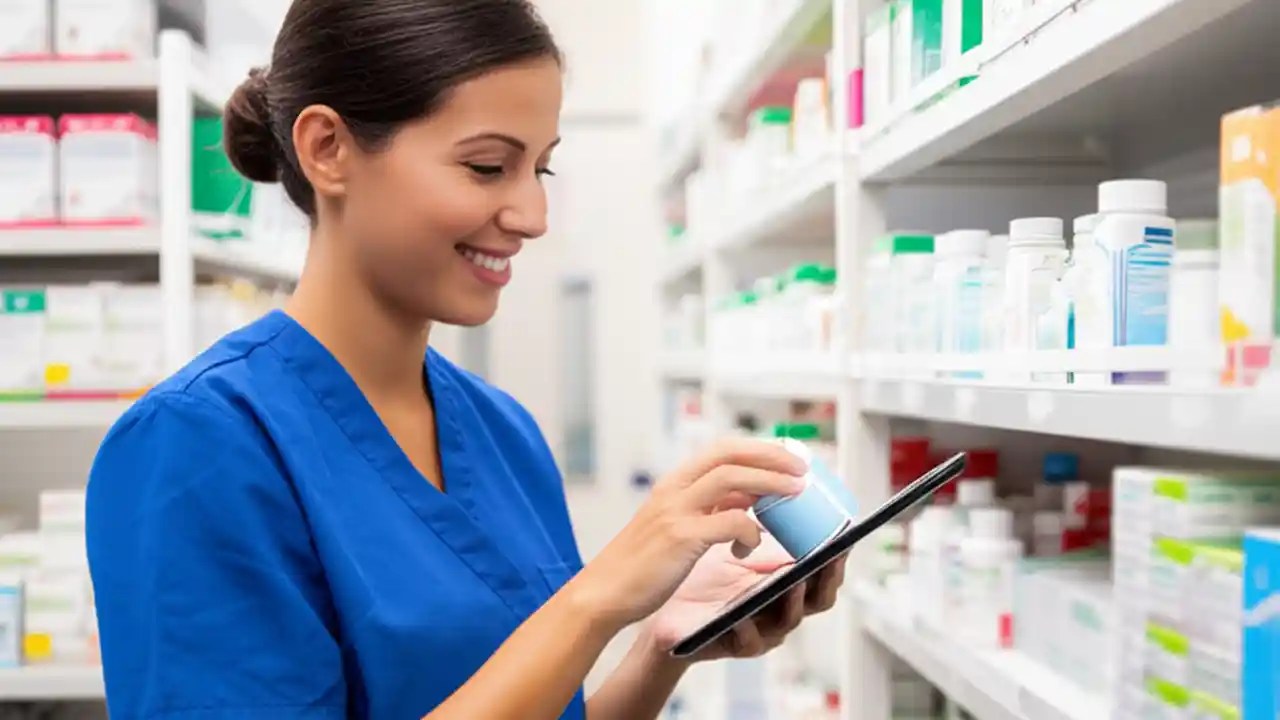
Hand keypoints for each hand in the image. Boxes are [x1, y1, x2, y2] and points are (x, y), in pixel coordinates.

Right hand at [570, 439, 806, 632]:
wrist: (604, 592)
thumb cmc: (641, 564)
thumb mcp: (675, 525)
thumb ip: (708, 507)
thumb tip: (749, 495)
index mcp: (673, 483)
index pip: (721, 449)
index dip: (757, 448)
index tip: (786, 456)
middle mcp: (674, 489)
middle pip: (729, 454)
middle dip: (770, 455)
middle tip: (801, 468)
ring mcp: (676, 510)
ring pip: (732, 478)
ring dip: (770, 481)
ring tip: (795, 492)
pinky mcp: (681, 537)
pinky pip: (730, 522)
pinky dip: (750, 530)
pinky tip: (750, 545)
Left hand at [647, 535, 847, 661]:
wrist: (665, 604)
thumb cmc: (701, 569)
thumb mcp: (730, 538)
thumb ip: (751, 517)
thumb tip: (768, 476)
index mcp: (783, 578)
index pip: (820, 568)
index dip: (837, 553)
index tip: (846, 533)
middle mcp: (779, 602)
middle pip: (819, 596)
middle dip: (829, 578)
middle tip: (832, 556)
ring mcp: (761, 626)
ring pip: (790, 619)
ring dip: (795, 600)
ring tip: (794, 580)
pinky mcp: (733, 644)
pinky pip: (748, 642)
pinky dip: (748, 631)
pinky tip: (740, 620)